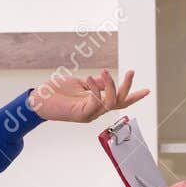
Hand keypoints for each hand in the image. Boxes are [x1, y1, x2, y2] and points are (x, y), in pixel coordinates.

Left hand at [26, 68, 148, 122]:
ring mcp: (89, 114)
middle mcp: (95, 111)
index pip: (119, 101)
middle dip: (127, 87)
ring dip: (110, 86)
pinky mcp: (80, 115)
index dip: (133, 96)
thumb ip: (94, 83)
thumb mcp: (79, 84)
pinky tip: (90, 79)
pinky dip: (96, 90)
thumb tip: (107, 79)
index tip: (147, 90)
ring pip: (110, 102)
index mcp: (96, 103)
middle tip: (131, 72)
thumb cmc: (56, 92)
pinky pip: (95, 103)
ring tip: (104, 72)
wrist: (38, 100)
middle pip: (119, 102)